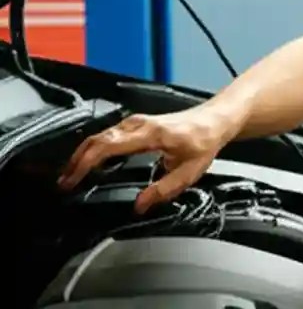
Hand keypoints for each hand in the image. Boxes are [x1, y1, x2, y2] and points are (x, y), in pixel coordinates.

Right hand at [57, 107, 236, 212]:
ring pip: (100, 136)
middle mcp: (139, 124)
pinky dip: (93, 149)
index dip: (85, 163)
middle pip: (97, 140)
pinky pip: (108, 135)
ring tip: (71, 176)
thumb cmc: (204, 141)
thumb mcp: (189, 172)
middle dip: (76, 161)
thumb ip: (164, 190)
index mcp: (151, 134)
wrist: (215, 119)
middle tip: (65, 183)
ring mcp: (136, 122)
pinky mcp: (136, 124)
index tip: (72, 180)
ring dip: (83, 155)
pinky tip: (89, 163)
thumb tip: (140, 206)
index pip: (107, 146)